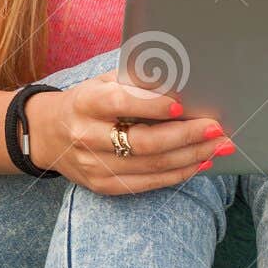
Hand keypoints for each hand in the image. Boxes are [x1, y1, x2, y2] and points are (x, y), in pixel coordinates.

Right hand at [27, 71, 229, 194]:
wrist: (48, 134)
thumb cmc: (87, 102)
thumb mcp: (101, 82)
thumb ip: (134, 82)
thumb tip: (181, 82)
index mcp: (84, 103)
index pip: (119, 104)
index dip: (151, 105)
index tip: (182, 105)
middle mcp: (85, 136)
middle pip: (143, 142)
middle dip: (186, 136)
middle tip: (217, 129)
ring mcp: (93, 166)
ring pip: (151, 166)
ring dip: (191, 157)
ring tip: (219, 146)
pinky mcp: (102, 186)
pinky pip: (147, 183)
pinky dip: (178, 174)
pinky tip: (199, 163)